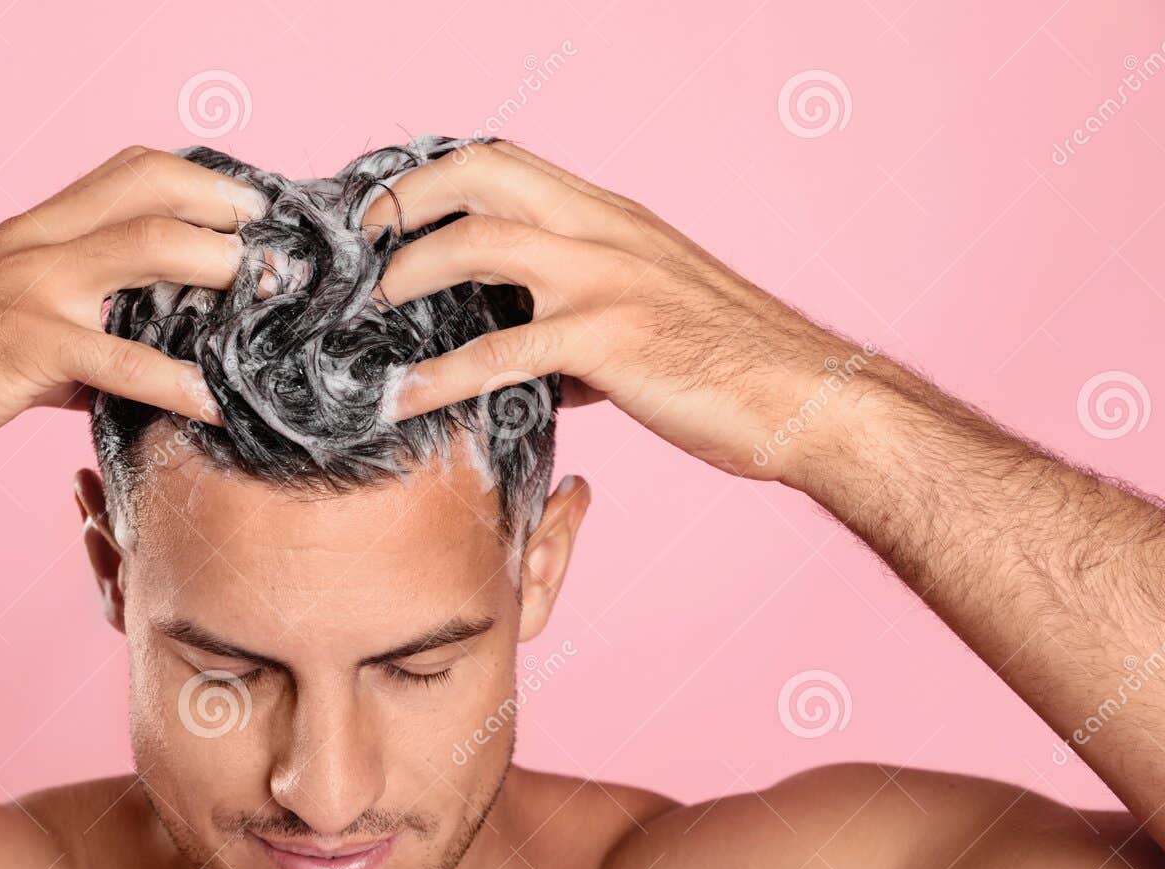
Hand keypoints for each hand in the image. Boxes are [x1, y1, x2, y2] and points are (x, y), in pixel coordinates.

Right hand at [0, 146, 260, 490]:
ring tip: (265, 298)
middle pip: (150, 188)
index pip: (126, 171)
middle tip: (273, 242)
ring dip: (220, 269)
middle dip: (223, 205)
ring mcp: (31, 291)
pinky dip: (179, 385)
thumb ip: (72, 332)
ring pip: (149, 251)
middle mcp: (34, 244)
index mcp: (30, 233)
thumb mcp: (1, 327)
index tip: (244, 208)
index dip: (196, 180)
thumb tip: (133, 366)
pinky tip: (213, 407)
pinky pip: (124, 363)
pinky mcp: (27, 350)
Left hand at [365, 141, 877, 484]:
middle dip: (409, 196)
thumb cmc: (734, 363)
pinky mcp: (607, 339)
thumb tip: (535, 363)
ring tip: (374, 308)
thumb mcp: (652, 314)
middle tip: (366, 241)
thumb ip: (582, 321)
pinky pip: (499, 353)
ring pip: (478, 242)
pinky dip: (439, 377)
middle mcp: (602, 229)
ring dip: (411, 270)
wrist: (808, 398)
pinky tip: (403, 399)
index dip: (439, 176)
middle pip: (483, 170)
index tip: (395, 211)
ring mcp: (604, 278)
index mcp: (611, 218)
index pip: (509, 164)